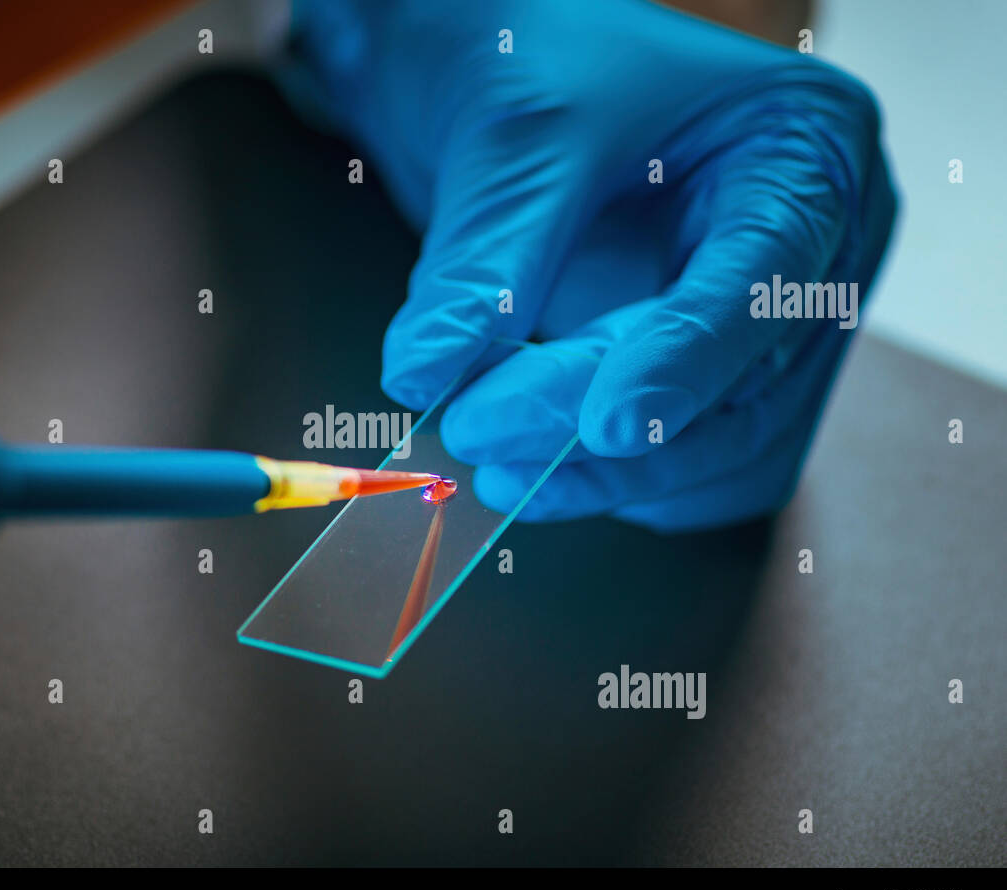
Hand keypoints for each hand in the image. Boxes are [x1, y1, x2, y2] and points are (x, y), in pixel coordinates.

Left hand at [279, 0, 895, 529]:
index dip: (684, 362)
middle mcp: (811, 252)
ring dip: (615, 478)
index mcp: (808, 155)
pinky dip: (618, 484)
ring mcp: (765, 323)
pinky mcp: (707, 375)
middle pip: (743, 383)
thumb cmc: (537, 58)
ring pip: (723, 448)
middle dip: (613, 428)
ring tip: (499, 472)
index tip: (601, 423)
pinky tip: (545, 477)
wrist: (505, 68)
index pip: (765, 280)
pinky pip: (689, 467)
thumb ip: (485, 264)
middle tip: (482, 433)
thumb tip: (425, 376)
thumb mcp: (517, 138)